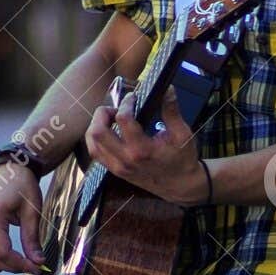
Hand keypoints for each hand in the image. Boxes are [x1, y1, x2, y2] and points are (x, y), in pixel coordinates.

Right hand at [0, 163, 43, 274]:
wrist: (9, 171)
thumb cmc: (22, 187)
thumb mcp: (32, 211)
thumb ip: (32, 238)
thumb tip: (38, 262)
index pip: (2, 252)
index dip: (20, 265)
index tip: (36, 268)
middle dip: (13, 267)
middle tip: (32, 266)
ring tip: (18, 262)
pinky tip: (5, 258)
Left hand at [85, 87, 206, 205]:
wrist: (180, 186)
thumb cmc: (183, 159)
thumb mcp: (182, 134)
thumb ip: (172, 111)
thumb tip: (167, 88)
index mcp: (142, 150)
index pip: (123, 119)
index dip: (126, 102)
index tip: (133, 97)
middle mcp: (126, 159)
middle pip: (98, 132)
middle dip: (103, 114)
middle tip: (115, 109)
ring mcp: (118, 167)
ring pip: (92, 144)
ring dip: (96, 126)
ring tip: (109, 119)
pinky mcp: (115, 171)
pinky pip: (96, 154)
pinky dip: (96, 140)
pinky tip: (108, 132)